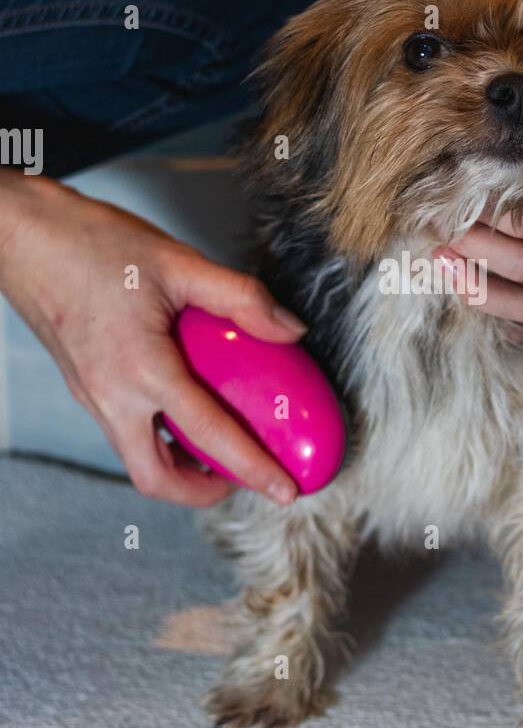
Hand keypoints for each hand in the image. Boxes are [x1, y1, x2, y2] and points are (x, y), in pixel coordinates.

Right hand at [0, 174, 305, 506]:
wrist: (22, 235)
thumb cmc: (91, 243)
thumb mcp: (179, 262)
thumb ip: (242, 297)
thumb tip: (291, 330)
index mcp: (140, 369)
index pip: (207, 435)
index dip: (252, 468)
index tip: (285, 491)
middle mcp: (110, 395)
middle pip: (155, 477)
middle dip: (202, 492)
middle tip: (244, 478)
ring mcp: (90, 395)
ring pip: (135, 456)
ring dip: (177, 466)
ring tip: (218, 449)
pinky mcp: (82, 385)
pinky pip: (123, 429)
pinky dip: (157, 435)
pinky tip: (183, 406)